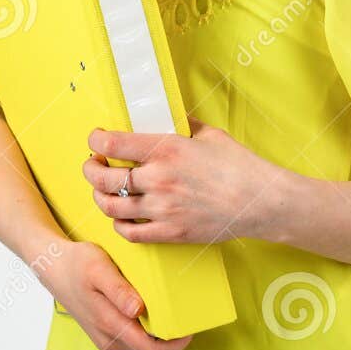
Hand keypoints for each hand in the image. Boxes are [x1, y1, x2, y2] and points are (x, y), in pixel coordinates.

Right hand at [32, 239, 193, 349]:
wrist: (52, 266)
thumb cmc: (77, 264)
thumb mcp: (99, 269)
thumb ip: (119, 291)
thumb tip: (138, 310)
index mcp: (110, 325)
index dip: (175, 343)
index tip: (188, 326)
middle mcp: (109, 338)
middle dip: (170, 339)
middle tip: (183, 315)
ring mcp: (106, 338)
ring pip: (142, 345)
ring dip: (157, 332)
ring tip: (166, 308)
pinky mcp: (105, 333)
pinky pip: (133, 337)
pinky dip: (145, 327)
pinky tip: (148, 308)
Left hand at [83, 118, 291, 244]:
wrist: (260, 201)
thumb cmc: (239, 164)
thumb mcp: (208, 134)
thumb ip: (181, 124)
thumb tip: (166, 117)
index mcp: (166, 149)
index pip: (112, 143)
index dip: (96, 140)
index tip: (96, 139)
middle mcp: (158, 179)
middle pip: (104, 178)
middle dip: (91, 170)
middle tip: (92, 165)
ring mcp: (162, 209)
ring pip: (111, 207)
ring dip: (99, 198)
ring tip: (102, 191)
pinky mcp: (170, 232)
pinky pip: (130, 232)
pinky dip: (119, 225)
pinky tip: (122, 217)